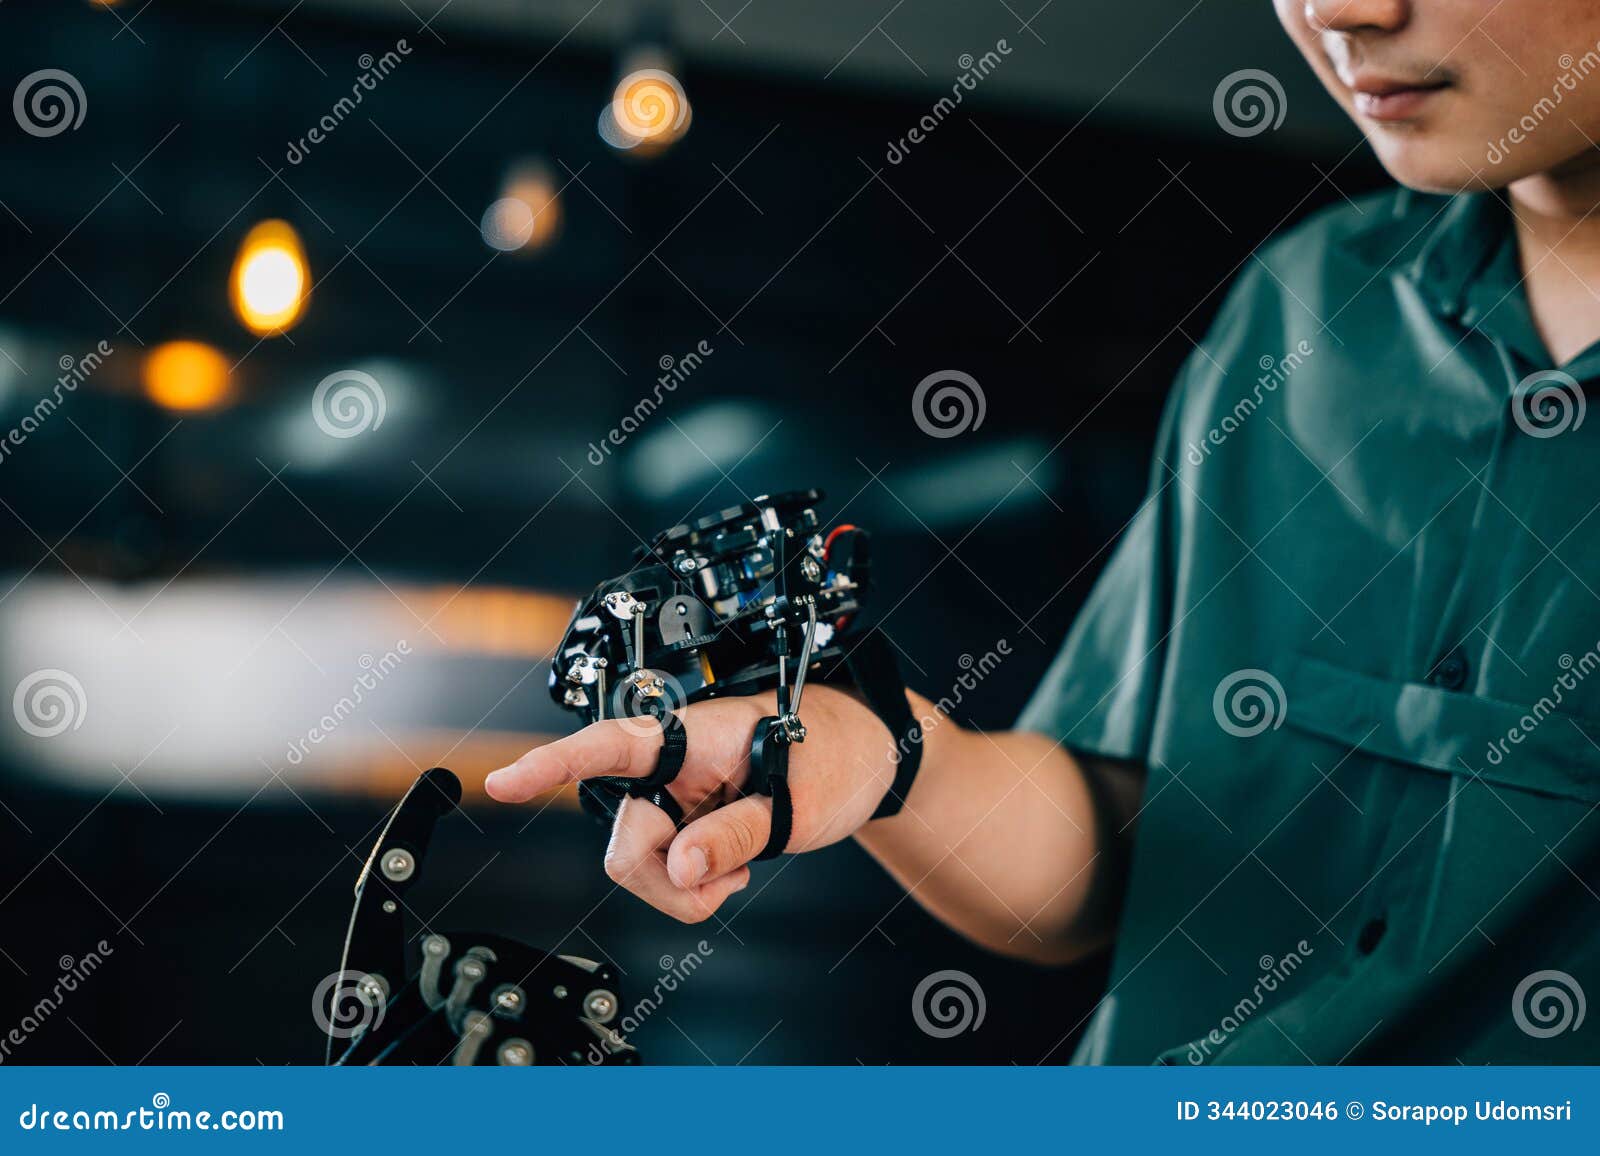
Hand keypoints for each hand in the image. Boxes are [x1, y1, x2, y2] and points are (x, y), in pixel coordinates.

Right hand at [484, 685, 897, 921]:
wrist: (863, 758)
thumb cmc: (834, 752)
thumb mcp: (797, 797)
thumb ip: (736, 832)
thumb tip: (682, 866)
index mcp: (690, 735)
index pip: (608, 746)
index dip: (551, 764)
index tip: (503, 781)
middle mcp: (669, 764)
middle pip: (624, 837)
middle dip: (664, 877)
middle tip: (725, 884)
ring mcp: (674, 796)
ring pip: (638, 863)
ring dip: (681, 887)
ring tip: (737, 873)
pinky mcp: (684, 824)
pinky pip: (662, 872)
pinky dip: (690, 888)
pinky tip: (729, 872)